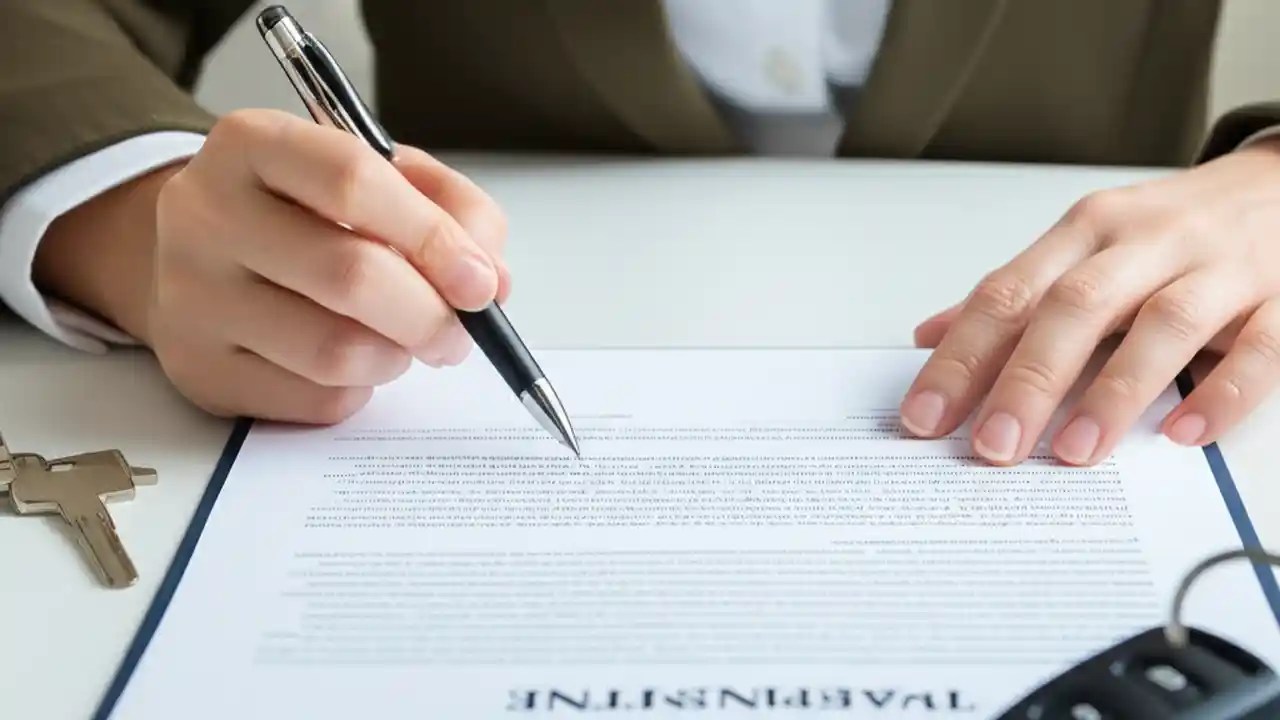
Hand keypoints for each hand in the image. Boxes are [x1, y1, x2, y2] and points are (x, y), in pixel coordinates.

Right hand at [35, 109, 509, 422]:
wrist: (200, 255)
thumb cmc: (305, 211)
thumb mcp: (380, 177)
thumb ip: (449, 209)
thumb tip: (492, 279)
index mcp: (253, 144)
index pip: (353, 181)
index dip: (433, 237)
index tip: (479, 280)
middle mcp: (206, 214)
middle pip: (350, 276)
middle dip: (430, 315)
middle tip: (460, 330)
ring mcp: (193, 297)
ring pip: (334, 351)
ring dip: (396, 357)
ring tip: (401, 341)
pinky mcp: (199, 369)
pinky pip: (313, 400)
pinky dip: (358, 390)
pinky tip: (353, 364)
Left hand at [900, 137, 1279, 464]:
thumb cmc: (1173, 229)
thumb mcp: (1086, 247)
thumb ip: (1014, 295)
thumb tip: (931, 337)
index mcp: (1087, 232)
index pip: (1009, 293)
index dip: (962, 356)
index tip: (924, 415)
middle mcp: (1147, 244)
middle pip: (1076, 307)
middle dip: (1027, 379)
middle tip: (991, 445)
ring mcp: (1219, 269)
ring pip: (1163, 325)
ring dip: (1114, 391)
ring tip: (1072, 452)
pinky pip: (1259, 348)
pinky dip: (1223, 393)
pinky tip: (1184, 434)